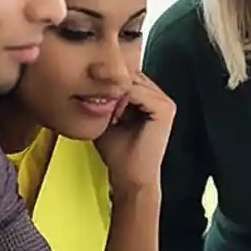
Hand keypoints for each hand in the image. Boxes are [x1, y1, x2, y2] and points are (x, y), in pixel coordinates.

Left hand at [94, 72, 175, 194]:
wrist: (130, 176)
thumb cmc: (118, 152)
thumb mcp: (105, 117)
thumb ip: (101, 97)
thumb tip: (86, 79)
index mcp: (149, 98)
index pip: (125, 75)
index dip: (106, 82)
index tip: (92, 97)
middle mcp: (160, 97)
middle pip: (130, 74)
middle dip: (110, 85)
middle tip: (96, 103)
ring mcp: (164, 102)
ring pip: (131, 80)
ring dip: (114, 93)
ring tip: (106, 112)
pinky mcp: (164, 109)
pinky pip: (137, 91)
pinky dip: (121, 100)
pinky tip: (115, 116)